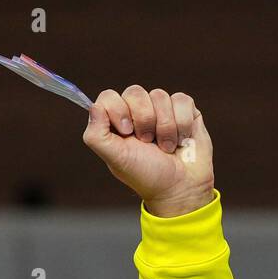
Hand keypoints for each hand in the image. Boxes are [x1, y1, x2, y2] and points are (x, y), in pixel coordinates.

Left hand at [81, 86, 213, 216]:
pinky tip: (180, 140)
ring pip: (159, 96)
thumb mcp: (116, 159)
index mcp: (116, 123)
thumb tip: (93, 106)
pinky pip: (181, 100)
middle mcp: (136, 113)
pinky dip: (182, 123)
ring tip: (166, 147)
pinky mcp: (184, 110)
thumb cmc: (146, 175)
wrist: (180, 187)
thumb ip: (97, 135)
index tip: (126, 132)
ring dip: (164, 127)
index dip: (117, 110)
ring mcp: (161, 109)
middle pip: (134, 92)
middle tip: (147, 142)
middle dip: (143, 120)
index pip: (108, 96)